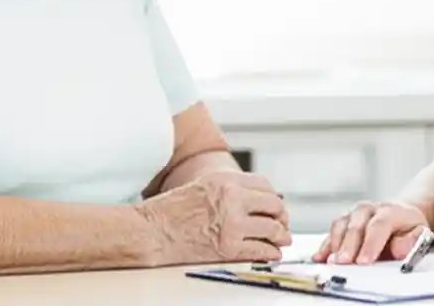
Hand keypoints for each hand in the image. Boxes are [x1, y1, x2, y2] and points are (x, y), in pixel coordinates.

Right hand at [136, 171, 291, 265]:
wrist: (151, 232)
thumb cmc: (170, 211)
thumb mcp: (202, 186)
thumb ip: (228, 190)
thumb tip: (252, 200)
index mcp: (226, 180)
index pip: (265, 186)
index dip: (274, 198)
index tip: (275, 207)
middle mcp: (233, 199)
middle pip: (274, 206)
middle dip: (281, 216)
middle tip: (283, 224)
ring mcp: (232, 224)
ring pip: (272, 229)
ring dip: (281, 236)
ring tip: (282, 239)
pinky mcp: (228, 247)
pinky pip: (260, 250)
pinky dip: (270, 252)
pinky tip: (272, 253)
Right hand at [313, 201, 429, 264]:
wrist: (400, 214)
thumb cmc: (408, 228)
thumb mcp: (420, 233)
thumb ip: (411, 241)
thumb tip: (398, 249)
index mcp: (390, 211)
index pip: (379, 225)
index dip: (370, 244)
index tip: (364, 261)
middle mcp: (369, 208)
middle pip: (356, 225)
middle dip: (349, 245)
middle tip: (343, 263)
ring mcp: (354, 212)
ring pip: (341, 225)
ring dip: (335, 244)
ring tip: (332, 262)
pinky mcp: (343, 220)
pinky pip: (332, 230)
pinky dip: (325, 244)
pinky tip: (320, 257)